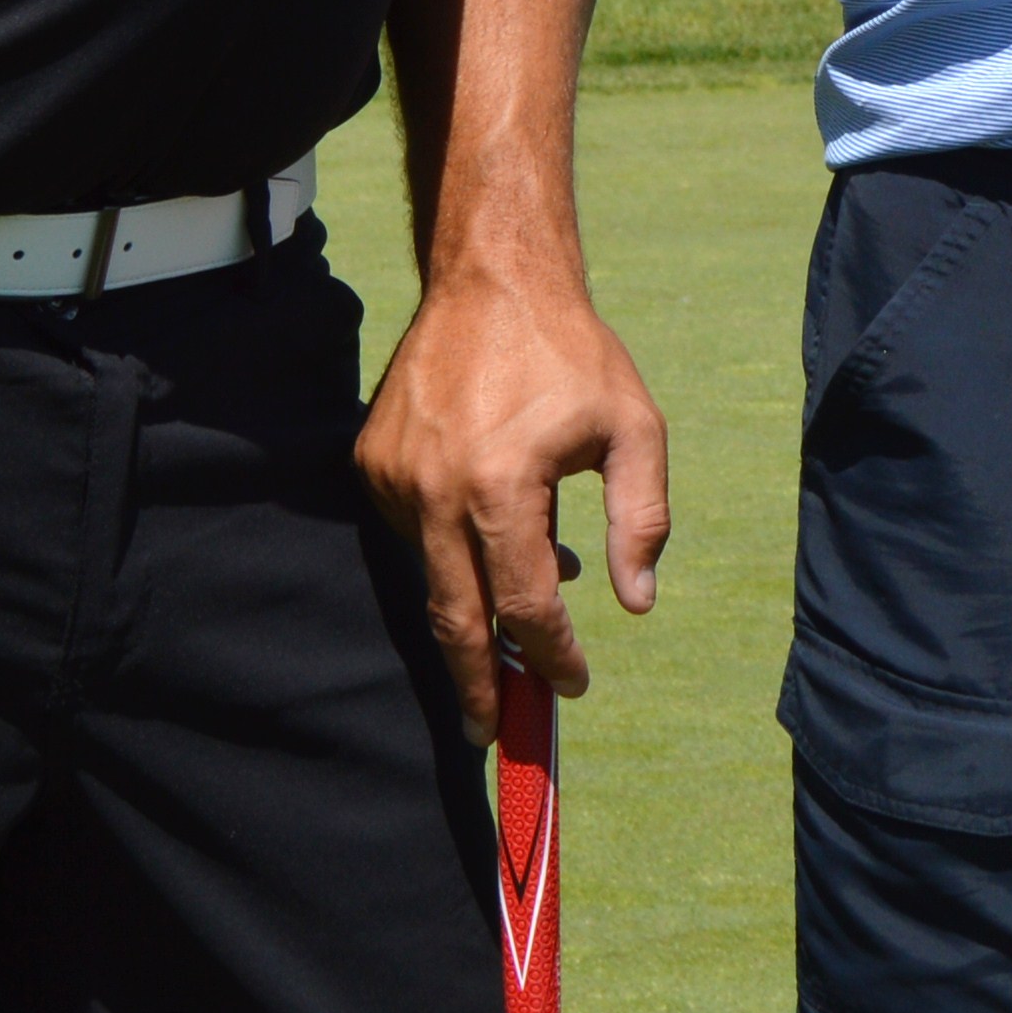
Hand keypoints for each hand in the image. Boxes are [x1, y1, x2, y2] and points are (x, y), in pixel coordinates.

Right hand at [360, 269, 673, 742]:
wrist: (492, 282)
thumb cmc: (573, 354)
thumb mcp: (634, 429)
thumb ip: (640, 520)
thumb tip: (635, 604)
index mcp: (500, 487)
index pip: (525, 606)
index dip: (553, 655)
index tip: (572, 684)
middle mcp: (434, 493)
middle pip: (454, 620)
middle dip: (478, 684)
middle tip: (496, 730)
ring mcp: (393, 480)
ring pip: (433, 577)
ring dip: (477, 606)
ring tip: (527, 600)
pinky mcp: (371, 465)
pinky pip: (411, 536)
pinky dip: (452, 553)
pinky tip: (495, 535)